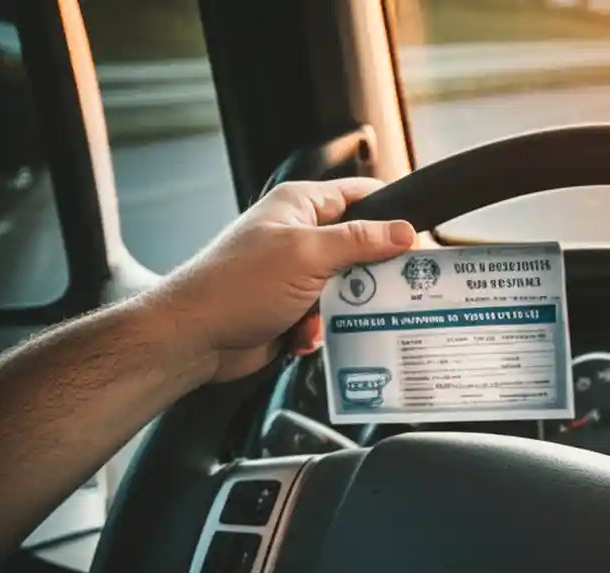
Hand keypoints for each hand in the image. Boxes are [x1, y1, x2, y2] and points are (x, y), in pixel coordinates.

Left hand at [148, 178, 415, 381]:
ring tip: (333, 317)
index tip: (417, 236)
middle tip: (393, 287)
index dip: (390, 213)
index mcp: (299, 207)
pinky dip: (321, 330)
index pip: (359, 195)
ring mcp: (294, 274)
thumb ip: (359, 240)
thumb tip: (403, 231)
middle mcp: (298, 236)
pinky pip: (327, 317)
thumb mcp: (307, 254)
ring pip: (348, 288)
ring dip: (345, 308)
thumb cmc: (235, 285)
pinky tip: (304, 336)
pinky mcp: (291, 308)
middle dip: (373, 272)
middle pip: (360, 247)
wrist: (192, 339)